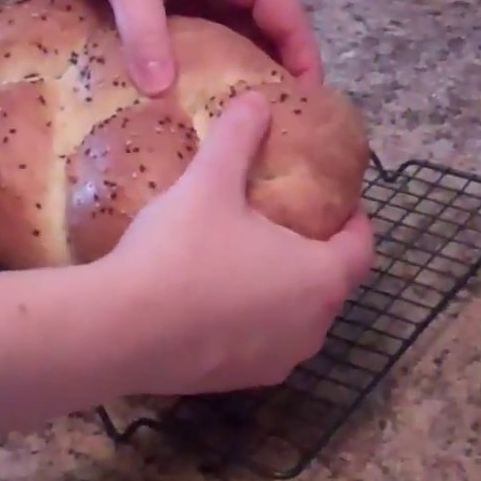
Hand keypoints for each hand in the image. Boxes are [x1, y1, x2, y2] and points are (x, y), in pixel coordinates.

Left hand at [51, 0, 321, 95]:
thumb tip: (160, 91)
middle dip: (270, 70)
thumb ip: (147, 35)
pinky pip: (194, 32)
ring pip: (226, 32)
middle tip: (274, 122)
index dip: (303, 57)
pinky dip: (197, 58)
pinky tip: (187, 93)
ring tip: (233, 116)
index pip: (287, 15)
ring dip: (232, 66)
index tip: (308, 102)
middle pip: (261, 28)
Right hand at [102, 91, 373, 394]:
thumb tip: (256, 98)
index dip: (353, 220)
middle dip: (313, 252)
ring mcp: (273, 363)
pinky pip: (254, 343)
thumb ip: (238, 137)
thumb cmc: (181, 252)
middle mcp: (310, 329)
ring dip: (280, 290)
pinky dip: (246, 319)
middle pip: (328, 284)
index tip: (338, 199)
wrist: (119, 330)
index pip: (360, 247)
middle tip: (286, 219)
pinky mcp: (235, 382)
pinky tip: (210, 296)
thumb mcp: (209, 183)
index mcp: (320, 279)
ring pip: (292, 318)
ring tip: (247, 256)